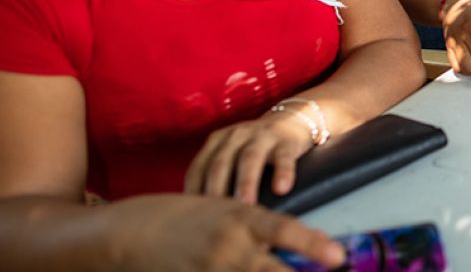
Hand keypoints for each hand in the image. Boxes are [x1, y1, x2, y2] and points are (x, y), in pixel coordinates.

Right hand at [106, 194, 344, 271]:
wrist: (127, 233)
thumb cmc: (185, 215)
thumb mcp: (226, 209)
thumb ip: (261, 228)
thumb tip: (307, 243)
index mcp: (240, 218)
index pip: (283, 231)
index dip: (312, 245)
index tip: (338, 256)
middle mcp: (228, 247)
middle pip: (271, 271)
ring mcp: (209, 271)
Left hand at [184, 110, 314, 203]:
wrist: (291, 121)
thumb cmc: (255, 150)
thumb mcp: (231, 154)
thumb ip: (218, 175)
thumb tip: (201, 216)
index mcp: (217, 141)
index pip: (198, 168)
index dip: (193, 191)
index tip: (193, 217)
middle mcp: (236, 135)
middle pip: (220, 163)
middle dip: (216, 189)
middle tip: (215, 216)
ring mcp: (261, 136)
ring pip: (249, 158)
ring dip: (246, 182)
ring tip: (247, 205)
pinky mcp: (286, 141)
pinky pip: (284, 157)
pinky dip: (282, 173)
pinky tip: (281, 189)